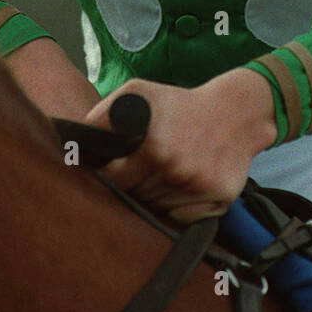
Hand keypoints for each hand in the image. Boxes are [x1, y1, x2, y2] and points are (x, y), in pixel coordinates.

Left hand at [84, 69, 276, 223]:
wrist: (236, 112)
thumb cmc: (180, 103)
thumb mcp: (138, 94)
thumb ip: (103, 115)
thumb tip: (76, 141)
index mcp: (151, 148)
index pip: (113, 181)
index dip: (109, 177)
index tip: (111, 171)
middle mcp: (174, 171)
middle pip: (135, 197)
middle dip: (131, 187)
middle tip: (139, 171)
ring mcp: (196, 188)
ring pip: (157, 209)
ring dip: (154, 197)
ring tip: (163, 174)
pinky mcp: (216, 201)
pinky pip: (181, 218)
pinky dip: (177, 208)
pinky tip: (181, 186)